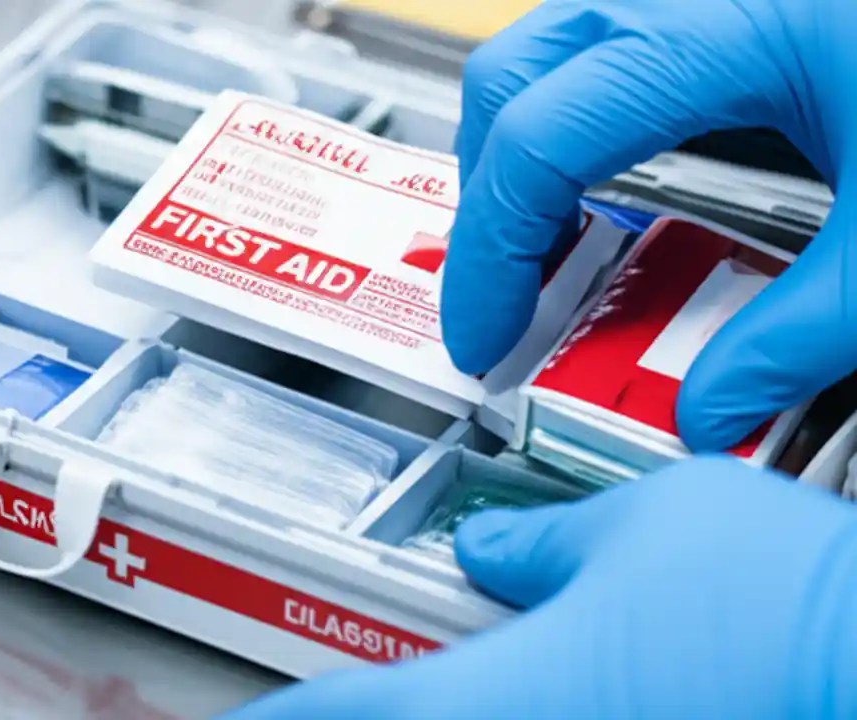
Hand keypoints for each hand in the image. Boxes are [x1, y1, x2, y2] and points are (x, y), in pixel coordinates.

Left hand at [219, 457, 856, 718]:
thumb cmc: (777, 597)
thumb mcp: (641, 523)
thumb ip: (543, 543)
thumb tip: (494, 552)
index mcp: (501, 691)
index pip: (348, 712)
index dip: (280, 719)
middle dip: (353, 714)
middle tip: (324, 698)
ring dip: (436, 708)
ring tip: (412, 684)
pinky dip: (519, 703)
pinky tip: (527, 682)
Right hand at [440, 0, 856, 451]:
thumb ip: (797, 338)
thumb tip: (712, 410)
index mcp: (729, 25)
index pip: (538, 139)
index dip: (489, 250)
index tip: (485, 334)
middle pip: (515, 78)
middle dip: (489, 197)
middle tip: (505, 295)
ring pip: (551, 55)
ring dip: (528, 156)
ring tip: (550, 249)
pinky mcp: (729, 6)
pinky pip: (609, 53)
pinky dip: (584, 127)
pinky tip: (618, 188)